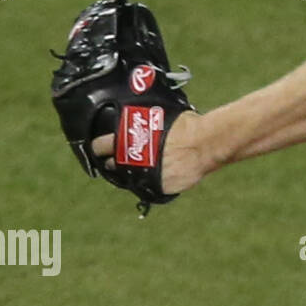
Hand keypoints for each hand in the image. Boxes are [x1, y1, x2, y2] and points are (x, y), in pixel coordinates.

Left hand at [91, 110, 207, 195]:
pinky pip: (153, 187)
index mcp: (127, 140)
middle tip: (122, 159)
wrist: (206, 143)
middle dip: (115, 162)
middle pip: (111, 165)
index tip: (101, 148)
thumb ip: (145, 125)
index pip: (100, 146)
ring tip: (143, 167)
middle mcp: (131, 160)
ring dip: (133, 174)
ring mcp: (144, 176)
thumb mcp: (159, 117)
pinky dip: (157, 181)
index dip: (99, 147)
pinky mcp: (159, 188)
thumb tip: (143, 121)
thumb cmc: (187, 125)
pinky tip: (165, 173)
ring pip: (130, 179)